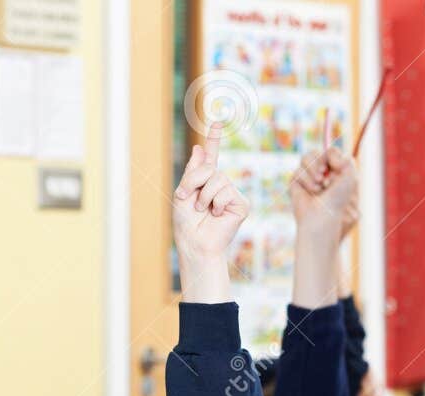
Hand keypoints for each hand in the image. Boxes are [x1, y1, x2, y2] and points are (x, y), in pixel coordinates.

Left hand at [172, 134, 248, 261]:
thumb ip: (192, 172)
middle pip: (208, 168)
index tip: (216, 122)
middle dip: (193, 182)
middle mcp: (220, 185)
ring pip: (218, 179)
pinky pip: (226, 193)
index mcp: (205, 182)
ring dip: (203, 196)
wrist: (195, 244)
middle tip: (188, 200)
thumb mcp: (183, 194)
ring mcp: (232, 194)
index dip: (213, 140)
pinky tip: (216, 215)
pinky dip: (216, 204)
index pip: (211, 157)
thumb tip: (198, 149)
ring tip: (202, 210)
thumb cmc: (186, 224)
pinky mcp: (241, 204)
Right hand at [289, 148, 357, 238]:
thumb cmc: (338, 198)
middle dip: (321, 162)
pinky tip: (312, 191)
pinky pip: (297, 171)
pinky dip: (306, 181)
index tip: (337, 169)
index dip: (332, 157)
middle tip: (325, 178)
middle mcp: (321, 171)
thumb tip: (326, 154)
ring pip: (305, 157)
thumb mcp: (350, 174)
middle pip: (316, 151)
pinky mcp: (295, 183)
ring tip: (319, 185)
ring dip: (313, 170)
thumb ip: (344, 158)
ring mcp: (307, 177)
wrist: (324, 215)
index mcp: (334, 168)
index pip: (330, 150)